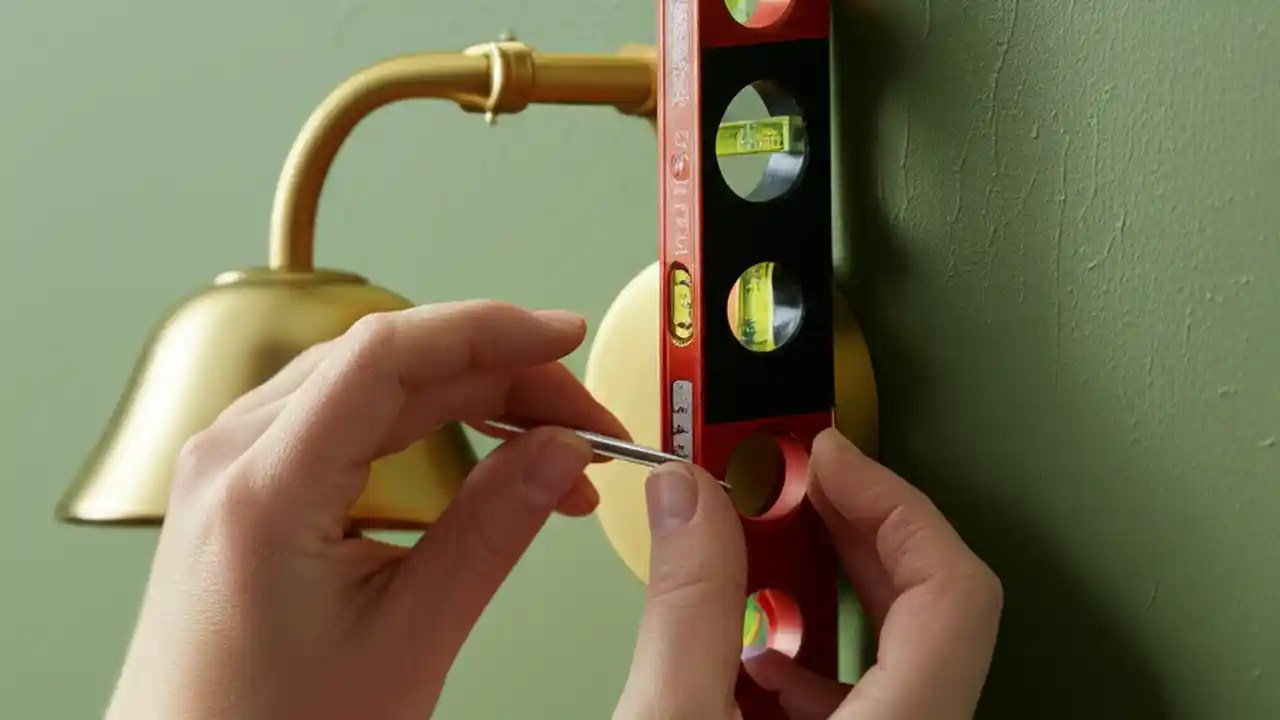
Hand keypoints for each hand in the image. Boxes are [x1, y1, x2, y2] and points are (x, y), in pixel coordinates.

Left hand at [106, 301, 627, 719]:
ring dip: (468, 396)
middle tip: (585, 424)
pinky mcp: (247, 481)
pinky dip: (423, 422)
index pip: (387, 355)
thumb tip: (562, 449)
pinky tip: (479, 448)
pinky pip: (344, 415)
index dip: (487, 330)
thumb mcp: (407, 639)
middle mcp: (233, 455)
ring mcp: (232, 464)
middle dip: (501, 377)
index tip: (564, 336)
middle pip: (389, 363)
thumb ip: (492, 531)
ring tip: (549, 441)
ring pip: (370, 383)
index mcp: (265, 489)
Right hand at [613, 428, 1001, 718]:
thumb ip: (689, 607)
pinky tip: (755, 649)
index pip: (951, 588)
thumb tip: (689, 496)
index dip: (891, 501)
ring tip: (766, 540)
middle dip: (854, 524)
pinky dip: (812, 650)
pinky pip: (866, 695)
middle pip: (929, 603)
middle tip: (792, 477)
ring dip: (831, 581)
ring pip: (899, 646)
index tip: (825, 458)